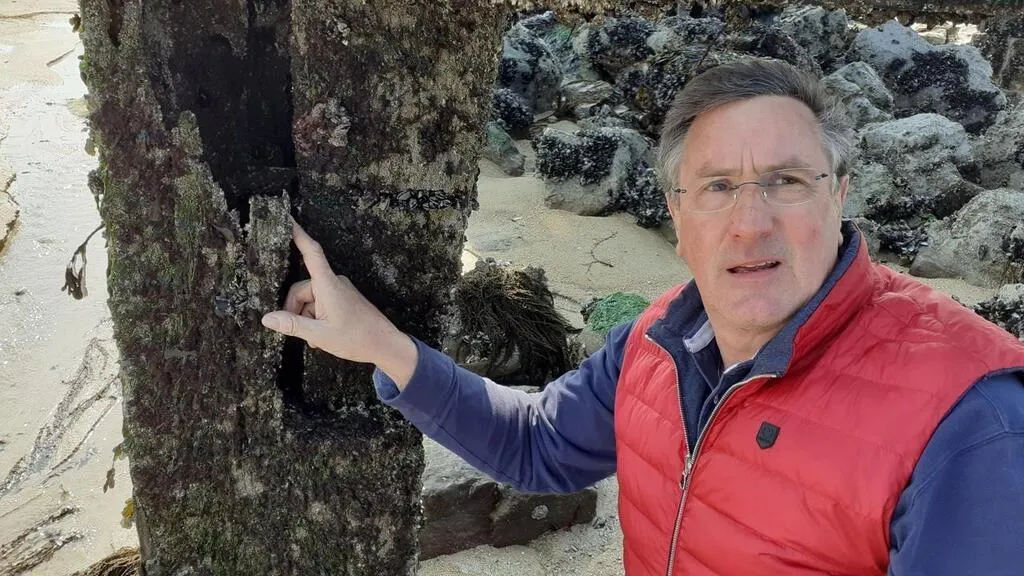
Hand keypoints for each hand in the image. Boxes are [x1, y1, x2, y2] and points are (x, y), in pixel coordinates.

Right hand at [261, 220, 417, 385]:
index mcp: (328, 285)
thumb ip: (292, 325)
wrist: (385, 345)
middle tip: (301, 333)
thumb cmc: (357, 338)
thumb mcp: (319, 335)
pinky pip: (320, 304)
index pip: (311, 253)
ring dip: (307, 318)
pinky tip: (321, 336)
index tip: (288, 219)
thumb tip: (268, 318)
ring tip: (316, 338)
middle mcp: (334, 283)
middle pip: (301, 289)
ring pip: (309, 300)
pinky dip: (316, 318)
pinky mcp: (343, 298)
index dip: (298, 235)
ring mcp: (339, 290)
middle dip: (295, 311)